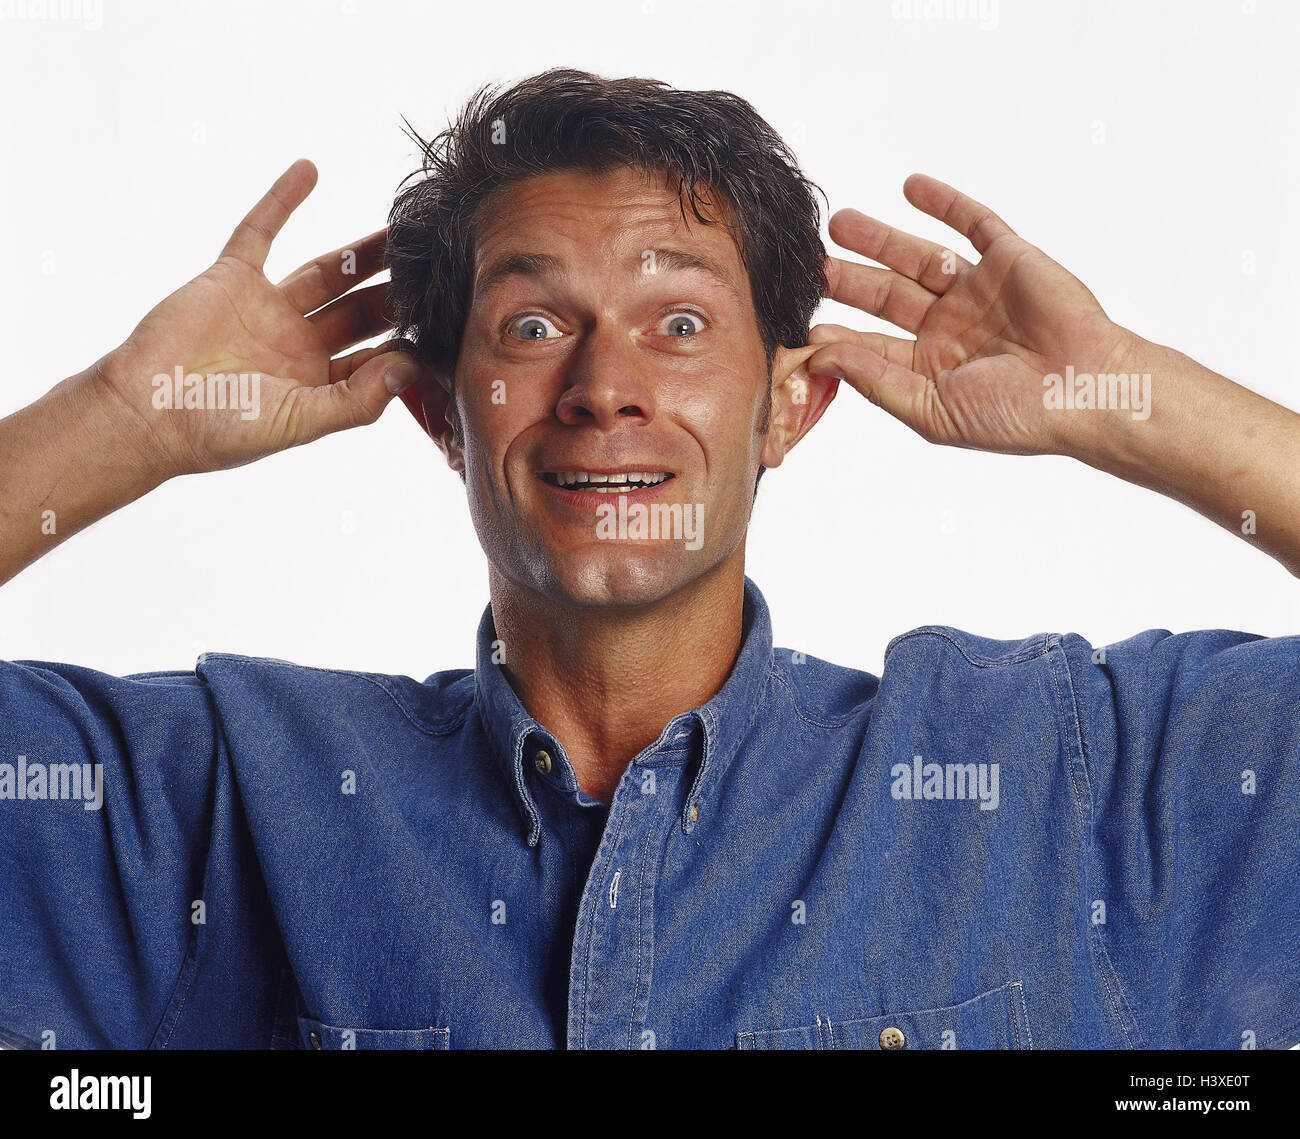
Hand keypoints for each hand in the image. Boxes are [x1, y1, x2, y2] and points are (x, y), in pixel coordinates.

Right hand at [91, 159, 433, 477]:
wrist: (145, 411)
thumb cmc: (220, 430)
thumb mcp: (298, 422)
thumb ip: (356, 401)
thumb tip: (408, 369)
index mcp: (320, 384)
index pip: (379, 357)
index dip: (412, 342)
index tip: (453, 322)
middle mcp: (301, 345)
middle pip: (364, 312)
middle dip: (399, 292)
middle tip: (440, 266)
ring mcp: (268, 309)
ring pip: (328, 272)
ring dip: (364, 251)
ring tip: (403, 228)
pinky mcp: (232, 278)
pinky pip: (260, 231)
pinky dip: (282, 200)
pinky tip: (310, 170)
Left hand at [807, 174, 1138, 456]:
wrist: (1086, 388)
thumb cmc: (1016, 415)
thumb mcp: (932, 409)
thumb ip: (877, 382)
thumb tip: (823, 356)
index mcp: (932, 368)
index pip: (871, 345)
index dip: (836, 334)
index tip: (797, 324)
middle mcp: (951, 328)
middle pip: (887, 297)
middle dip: (849, 279)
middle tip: (810, 265)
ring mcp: (980, 291)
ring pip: (918, 257)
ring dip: (880, 239)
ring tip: (840, 223)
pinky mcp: (1009, 259)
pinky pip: (974, 222)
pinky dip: (944, 202)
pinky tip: (911, 187)